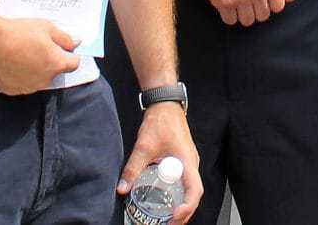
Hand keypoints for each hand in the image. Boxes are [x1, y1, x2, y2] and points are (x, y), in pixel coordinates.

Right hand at [0, 17, 80, 94]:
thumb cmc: (18, 32)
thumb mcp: (46, 27)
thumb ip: (64, 38)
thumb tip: (76, 43)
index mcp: (56, 64)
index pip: (74, 64)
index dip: (70, 54)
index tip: (62, 47)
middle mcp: (45, 80)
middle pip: (55, 71)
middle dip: (50, 61)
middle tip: (38, 46)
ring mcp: (28, 87)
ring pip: (39, 79)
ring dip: (36, 69)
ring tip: (22, 53)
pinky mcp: (13, 90)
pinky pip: (22, 83)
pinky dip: (20, 76)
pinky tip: (12, 62)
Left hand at [116, 102, 202, 222]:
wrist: (165, 105)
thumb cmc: (160, 122)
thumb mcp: (144, 147)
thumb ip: (133, 169)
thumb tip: (122, 189)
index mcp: (188, 162)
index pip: (195, 190)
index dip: (187, 207)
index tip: (174, 216)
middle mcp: (191, 165)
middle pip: (193, 195)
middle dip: (183, 214)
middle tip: (167, 224)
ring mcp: (188, 164)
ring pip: (188, 190)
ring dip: (180, 205)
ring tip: (166, 218)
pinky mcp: (182, 162)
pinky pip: (183, 183)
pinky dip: (176, 195)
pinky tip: (164, 200)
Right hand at [194, 0, 292, 26]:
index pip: (278, 6)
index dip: (270, 5)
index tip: (263, 0)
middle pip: (263, 16)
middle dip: (255, 10)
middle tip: (247, 0)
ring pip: (247, 21)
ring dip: (242, 14)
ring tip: (237, 2)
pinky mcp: (224, 2)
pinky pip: (230, 20)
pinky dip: (228, 15)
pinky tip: (226, 3)